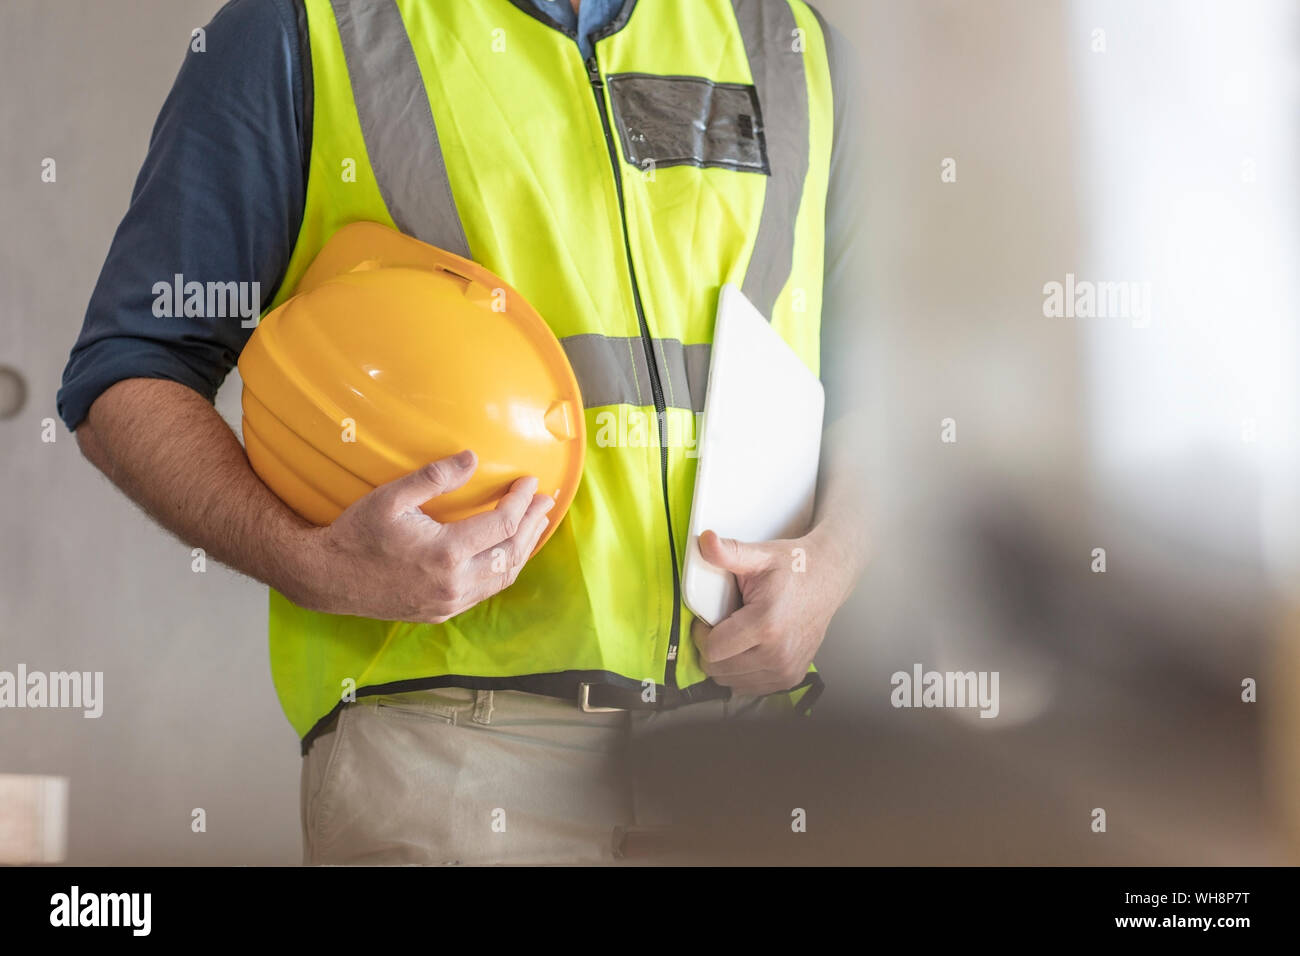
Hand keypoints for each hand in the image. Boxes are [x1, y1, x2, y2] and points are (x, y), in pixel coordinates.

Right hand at [306, 449, 553, 622]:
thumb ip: (434, 477)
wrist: (327, 578)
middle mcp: (454, 583)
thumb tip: (472, 457)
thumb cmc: (356, 533)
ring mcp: (449, 603)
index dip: (522, 501)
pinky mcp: (441, 613)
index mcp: (446, 553)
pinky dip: (503, 570)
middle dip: (532, 524)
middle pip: (512, 553)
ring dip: (522, 549)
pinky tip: (506, 553)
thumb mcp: (390, 497)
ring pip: (503, 577)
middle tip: (545, 501)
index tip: (530, 482)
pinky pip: (485, 592)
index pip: (503, 524)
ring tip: (534, 525)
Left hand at [691, 527, 853, 694]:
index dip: (701, 635)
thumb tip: (705, 539)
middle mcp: (777, 653)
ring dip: (726, 662)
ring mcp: (786, 670)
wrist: (828, 579)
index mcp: (766, 624)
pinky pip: (749, 687)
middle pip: (718, 670)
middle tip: (722, 626)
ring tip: (738, 636)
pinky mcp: (790, 677)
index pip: (712, 650)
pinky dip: (742, 672)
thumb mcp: (760, 555)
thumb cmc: (793, 568)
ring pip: (731, 682)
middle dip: (712, 649)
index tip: (707, 620)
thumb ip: (729, 552)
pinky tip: (749, 649)